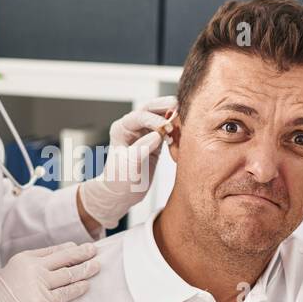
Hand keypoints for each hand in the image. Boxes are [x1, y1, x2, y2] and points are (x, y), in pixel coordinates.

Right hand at [0, 242, 99, 301]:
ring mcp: (40, 284)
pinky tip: (87, 286)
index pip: (51, 251)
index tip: (77, 248)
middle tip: (94, 250)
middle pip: (64, 257)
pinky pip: (67, 293)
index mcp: (23, 259)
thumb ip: (16, 271)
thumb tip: (20, 273)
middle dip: (81, 253)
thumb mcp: (1, 275)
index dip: (66, 249)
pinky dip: (79, 289)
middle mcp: (34, 268)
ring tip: (97, 266)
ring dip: (85, 270)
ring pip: (69, 274)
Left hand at [77, 96, 175, 228]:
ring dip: (172, 117)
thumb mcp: (127, 167)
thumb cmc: (118, 181)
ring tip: (184, 122)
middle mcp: (132, 127)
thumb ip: (140, 149)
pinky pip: (167, 130)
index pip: (139, 116)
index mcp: (121, 128)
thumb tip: (157, 136)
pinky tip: (181, 135)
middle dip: (165, 107)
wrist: (120, 194)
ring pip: (160, 117)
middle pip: (150, 109)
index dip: (153, 119)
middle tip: (180, 109)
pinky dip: (175, 130)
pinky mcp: (155, 142)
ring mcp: (144, 133)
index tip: (166, 127)